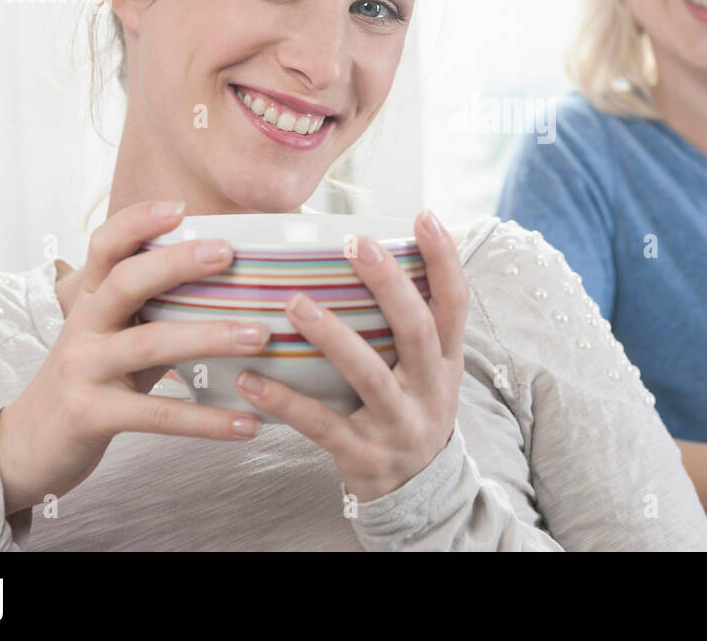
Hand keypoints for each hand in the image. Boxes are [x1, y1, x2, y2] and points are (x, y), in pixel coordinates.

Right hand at [0, 200, 271, 514]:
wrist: (29, 446)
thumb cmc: (93, 379)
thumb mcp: (117, 335)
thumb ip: (158, 309)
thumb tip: (235, 285)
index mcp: (90, 299)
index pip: (105, 246)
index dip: (138, 221)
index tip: (181, 207)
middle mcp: (83, 327)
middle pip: (125, 282)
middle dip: (176, 263)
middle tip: (228, 253)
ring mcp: (84, 370)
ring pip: (147, 345)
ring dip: (208, 337)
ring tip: (260, 336)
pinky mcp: (92, 416)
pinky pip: (156, 415)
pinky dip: (205, 420)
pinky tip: (246, 424)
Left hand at [234, 209, 467, 501]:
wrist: (418, 489)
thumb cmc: (411, 405)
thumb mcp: (430, 366)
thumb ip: (414, 318)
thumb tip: (388, 248)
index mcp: (447, 359)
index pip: (455, 301)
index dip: (444, 259)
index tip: (424, 216)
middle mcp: (431, 388)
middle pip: (417, 330)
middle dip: (390, 285)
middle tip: (357, 244)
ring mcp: (399, 423)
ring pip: (369, 375)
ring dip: (332, 336)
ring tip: (294, 303)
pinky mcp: (363, 453)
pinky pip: (321, 424)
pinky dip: (285, 401)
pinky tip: (251, 378)